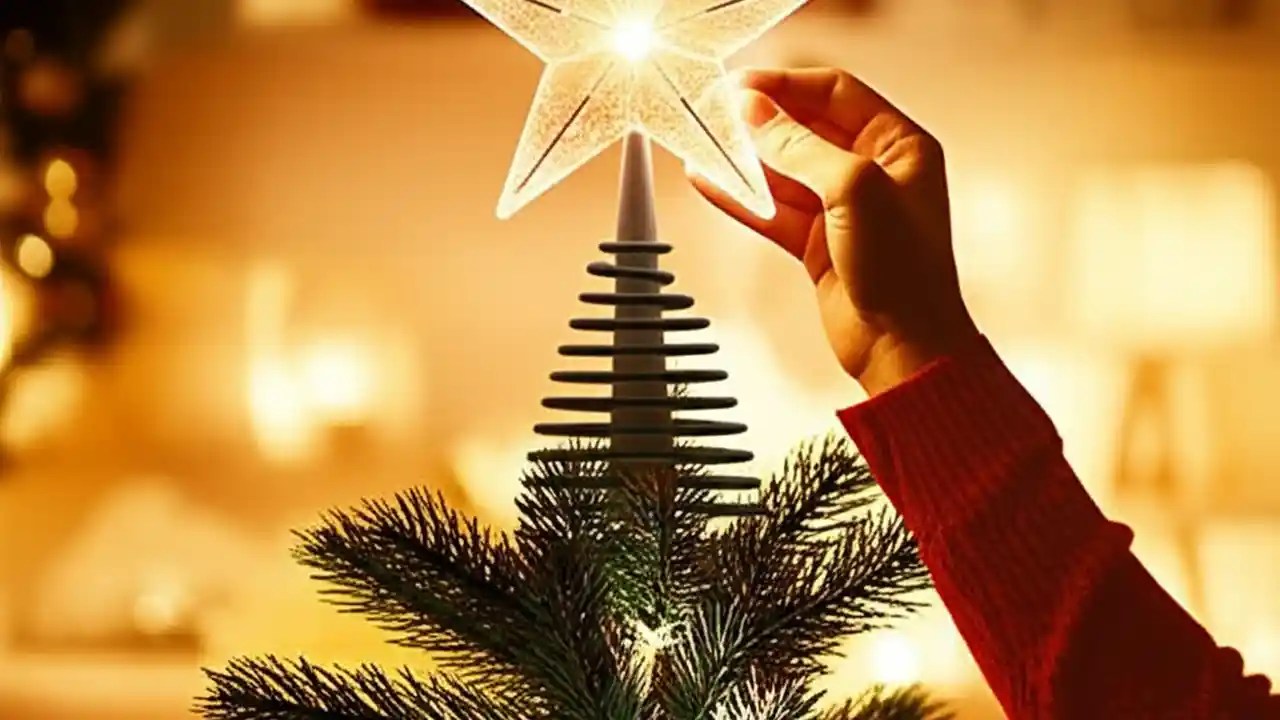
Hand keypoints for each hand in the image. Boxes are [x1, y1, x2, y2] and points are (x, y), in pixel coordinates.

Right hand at [689, 68, 978, 395]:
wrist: (903, 346)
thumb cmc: (906, 273)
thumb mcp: (854, 190)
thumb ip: (800, 148)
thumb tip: (758, 113)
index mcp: (900, 146)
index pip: (836, 93)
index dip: (788, 85)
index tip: (745, 85)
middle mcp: (873, 172)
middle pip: (805, 129)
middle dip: (761, 122)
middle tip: (718, 113)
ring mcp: (843, 209)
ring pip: (782, 171)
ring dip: (744, 159)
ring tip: (705, 144)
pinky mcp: (817, 242)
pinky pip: (772, 209)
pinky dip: (741, 197)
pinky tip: (711, 182)